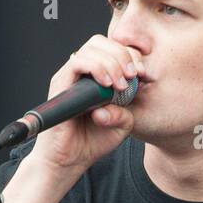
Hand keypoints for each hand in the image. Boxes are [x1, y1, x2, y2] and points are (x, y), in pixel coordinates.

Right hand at [33, 35, 147, 173]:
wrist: (69, 161)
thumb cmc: (92, 142)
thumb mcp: (122, 125)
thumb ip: (129, 108)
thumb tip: (123, 92)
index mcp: (97, 77)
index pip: (113, 49)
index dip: (130, 55)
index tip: (142, 72)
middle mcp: (83, 73)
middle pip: (102, 42)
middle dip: (123, 54)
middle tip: (133, 75)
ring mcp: (70, 76)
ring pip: (91, 48)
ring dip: (112, 62)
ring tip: (121, 84)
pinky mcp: (60, 84)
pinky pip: (77, 62)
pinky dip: (96, 68)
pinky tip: (107, 84)